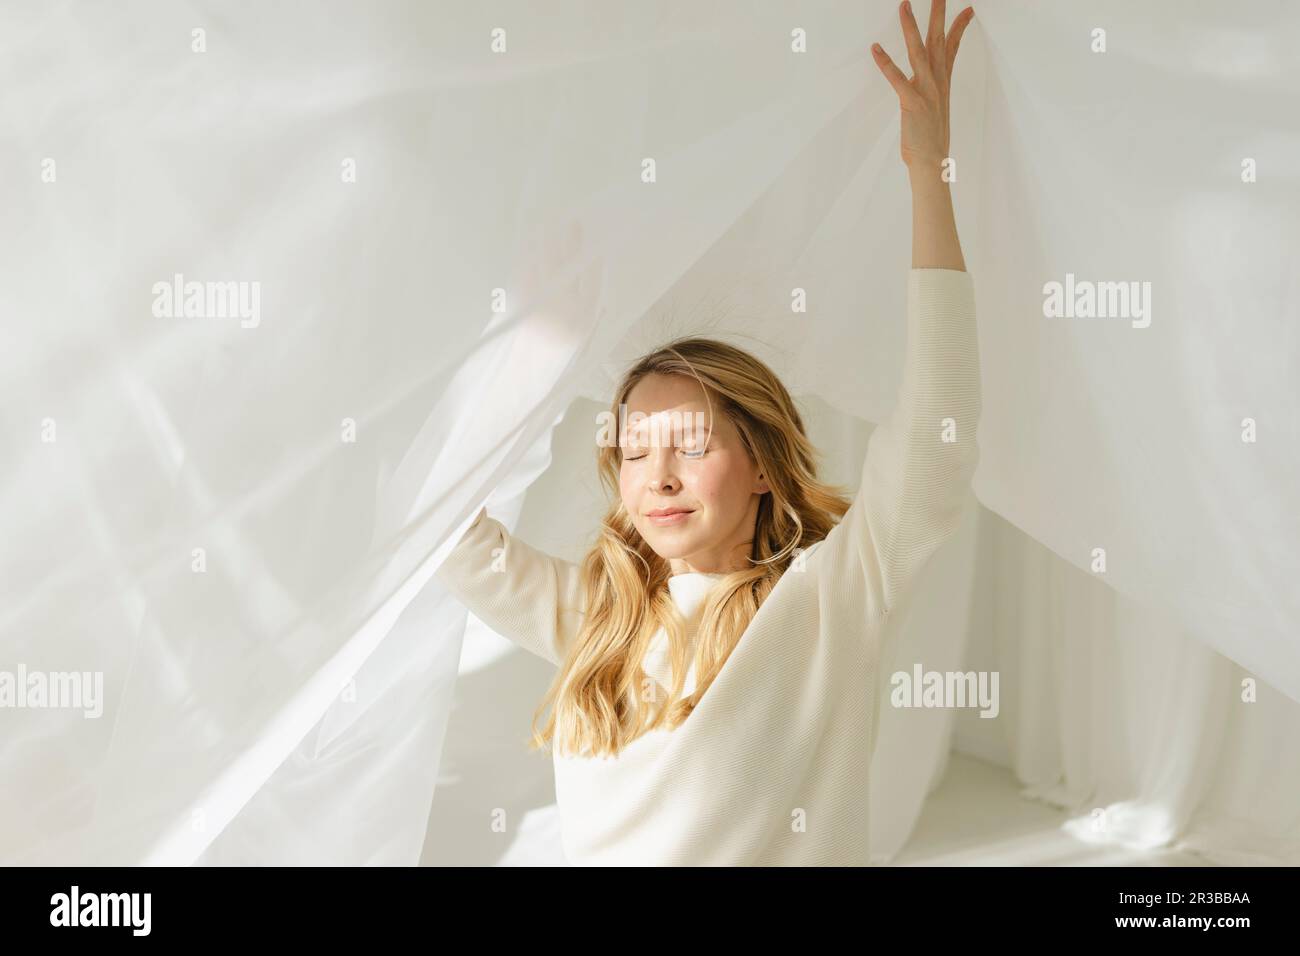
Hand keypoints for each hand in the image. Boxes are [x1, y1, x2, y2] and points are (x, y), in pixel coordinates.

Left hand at [871, 0, 972, 172]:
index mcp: (943, 82)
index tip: (969, 9)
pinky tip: (875, 48)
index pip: (953, 48)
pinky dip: (886, 63)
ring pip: (919, 51)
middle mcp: (937, 82)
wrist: (931, 162)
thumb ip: (930, 89)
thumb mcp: (934, 107)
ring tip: (904, 5)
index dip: (960, 27)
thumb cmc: (930, 138)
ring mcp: (926, 91)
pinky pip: (897, 79)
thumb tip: (922, 80)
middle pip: (938, 40)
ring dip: (911, 27)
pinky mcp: (912, 103)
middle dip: (938, 14)